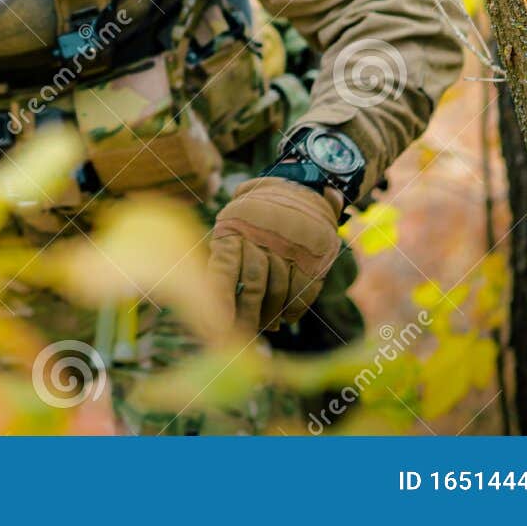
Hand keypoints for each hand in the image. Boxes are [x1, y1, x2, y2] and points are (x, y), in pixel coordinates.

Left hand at [209, 177, 341, 331]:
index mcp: (235, 229)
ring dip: (270, 316)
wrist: (300, 189)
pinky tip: (285, 318)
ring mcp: (291, 246)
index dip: (220, 301)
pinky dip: (293, 310)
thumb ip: (223, 257)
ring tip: (264, 327)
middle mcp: (263, 237)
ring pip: (279, 291)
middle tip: (241, 337)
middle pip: (254, 286)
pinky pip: (303, 291)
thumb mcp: (231, 223)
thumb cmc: (254, 216)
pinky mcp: (315, 255)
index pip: (224, 269)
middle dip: (247, 317)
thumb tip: (211, 301)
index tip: (215, 328)